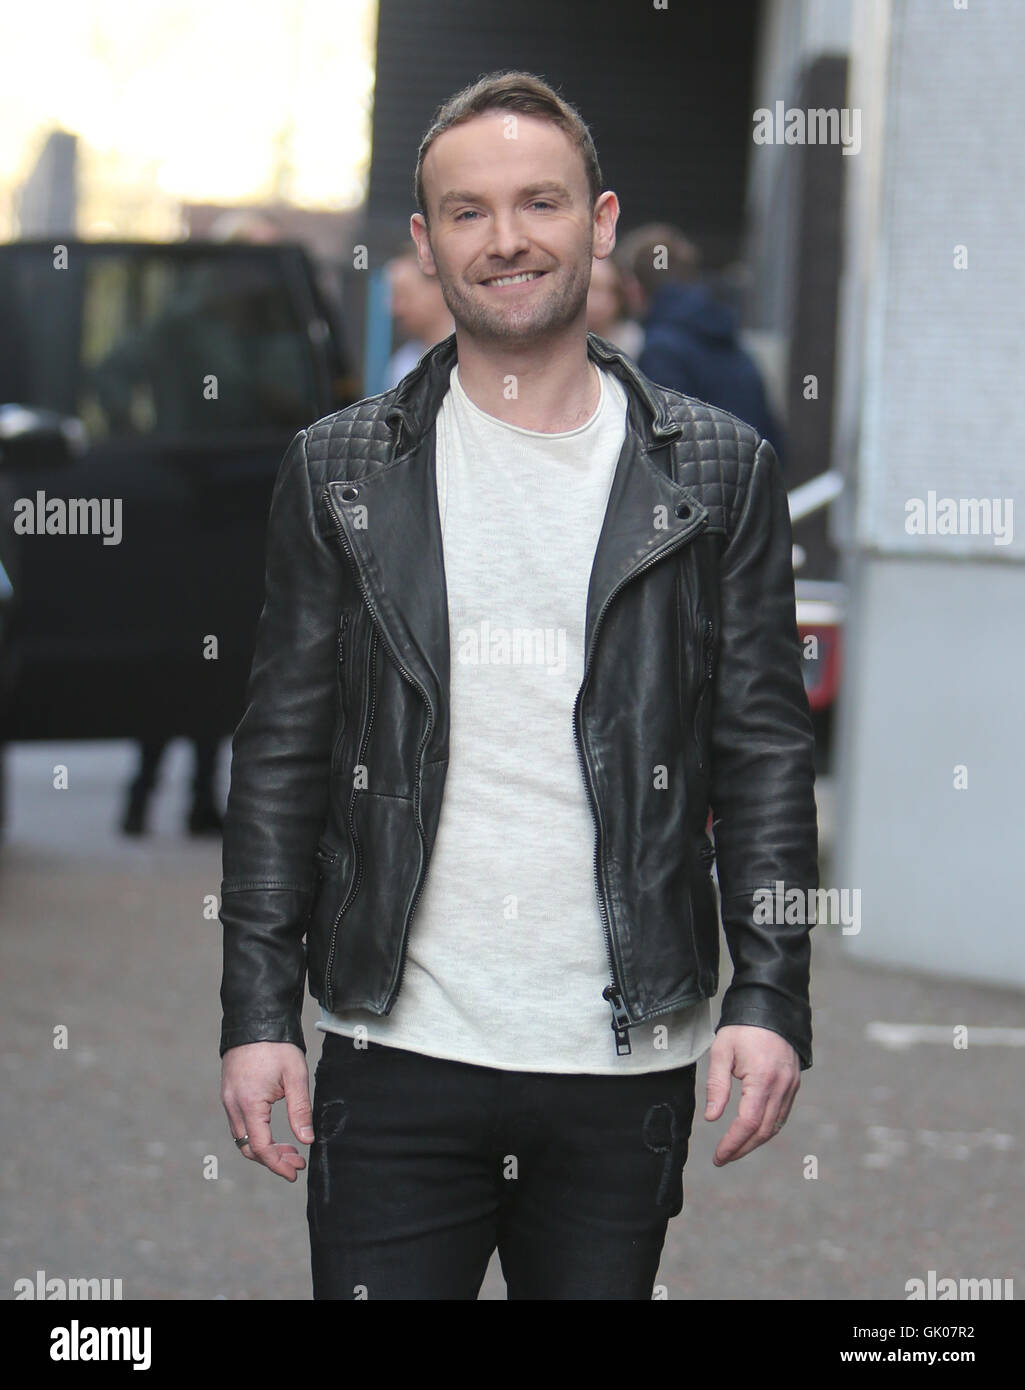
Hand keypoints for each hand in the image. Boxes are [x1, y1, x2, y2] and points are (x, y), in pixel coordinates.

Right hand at [220, 1041, 313, 1181]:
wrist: (254, 1018)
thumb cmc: (277, 1046)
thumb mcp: (295, 1076)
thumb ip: (300, 1110)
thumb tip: (306, 1140)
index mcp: (249, 1104)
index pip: (260, 1147)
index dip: (277, 1164)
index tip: (295, 1172)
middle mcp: (233, 1105)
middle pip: (248, 1148)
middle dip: (273, 1160)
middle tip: (297, 1162)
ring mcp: (228, 1099)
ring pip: (242, 1137)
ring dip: (265, 1148)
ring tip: (291, 1149)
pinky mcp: (230, 1093)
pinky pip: (240, 1123)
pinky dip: (256, 1134)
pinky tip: (275, 1132)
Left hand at [704, 1024, 799, 1165]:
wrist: (771, 1008)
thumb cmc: (742, 1028)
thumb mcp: (722, 1051)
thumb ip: (717, 1086)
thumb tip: (712, 1118)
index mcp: (763, 1078)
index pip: (748, 1122)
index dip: (733, 1143)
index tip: (719, 1155)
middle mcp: (782, 1086)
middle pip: (764, 1130)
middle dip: (742, 1148)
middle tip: (723, 1158)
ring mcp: (791, 1086)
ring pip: (775, 1126)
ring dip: (755, 1142)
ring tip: (734, 1150)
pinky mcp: (793, 1084)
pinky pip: (781, 1115)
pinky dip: (766, 1128)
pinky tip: (752, 1133)